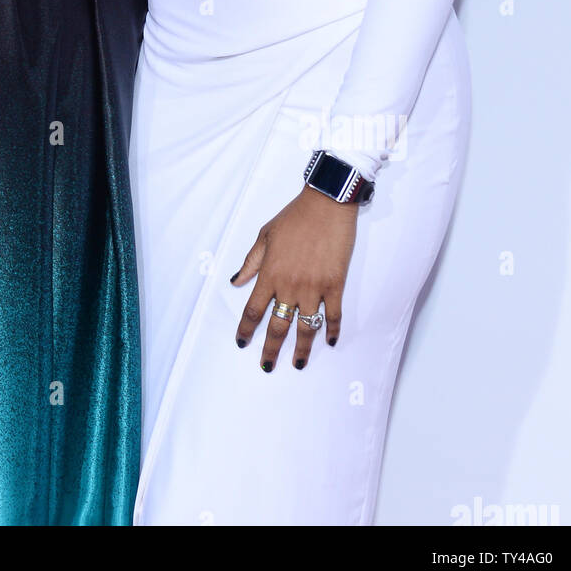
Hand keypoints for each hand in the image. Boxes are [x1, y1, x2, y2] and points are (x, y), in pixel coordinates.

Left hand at [230, 185, 357, 370]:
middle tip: (266, 366)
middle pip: (277, 326)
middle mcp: (289, 285)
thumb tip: (236, 282)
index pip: (253, 310)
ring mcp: (313, 287)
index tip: (242, 342)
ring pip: (306, 327)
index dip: (246, 329)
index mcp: (269, 273)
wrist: (326, 204)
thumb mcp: (265, 235)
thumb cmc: (293, 217)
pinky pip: (332, 315)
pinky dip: (331, 331)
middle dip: (270, 349)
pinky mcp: (334, 285)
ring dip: (301, 348)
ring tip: (298, 363)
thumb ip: (251, 262)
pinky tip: (329, 341)